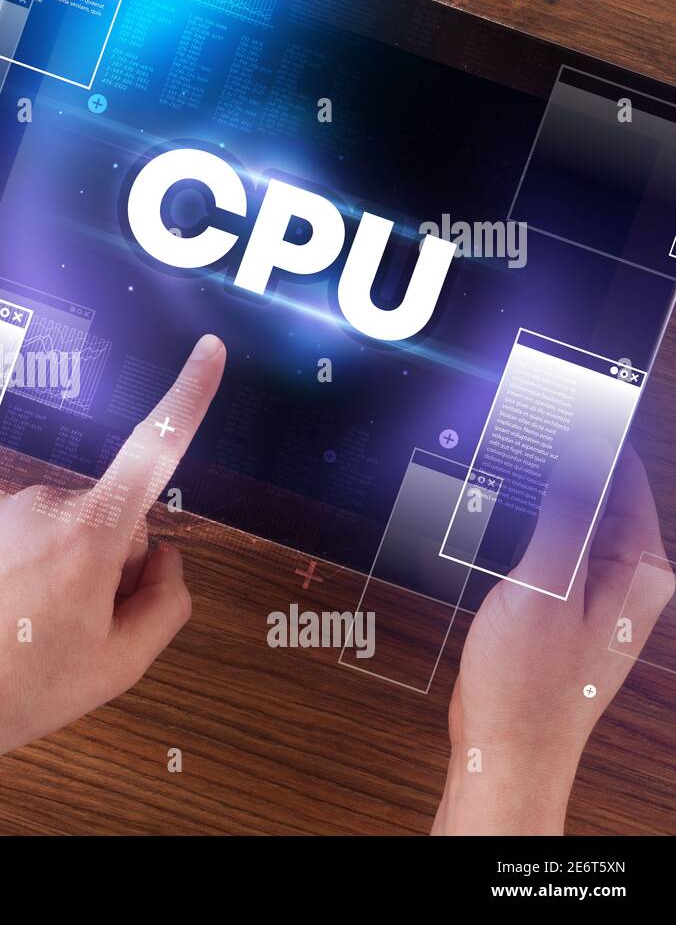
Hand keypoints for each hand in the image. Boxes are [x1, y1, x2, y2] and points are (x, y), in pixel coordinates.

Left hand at [0, 334, 226, 825]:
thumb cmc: (16, 689)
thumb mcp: (119, 665)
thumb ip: (167, 602)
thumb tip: (165, 558)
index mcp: (91, 536)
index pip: (155, 451)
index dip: (189, 397)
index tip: (208, 351)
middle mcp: (43, 504)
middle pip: (111, 518)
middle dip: (109, 561)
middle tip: (78, 625)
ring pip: (61, 525)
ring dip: (60, 564)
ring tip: (28, 626)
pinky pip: (17, 529)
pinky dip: (19, 561)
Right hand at [434, 443, 673, 833]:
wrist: (505, 745)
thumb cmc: (530, 686)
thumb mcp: (546, 585)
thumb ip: (566, 512)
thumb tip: (582, 448)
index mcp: (639, 571)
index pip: (625, 476)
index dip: (593, 433)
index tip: (559, 399)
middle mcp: (626, 580)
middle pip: (600, 493)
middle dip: (563, 457)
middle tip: (524, 423)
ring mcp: (593, 593)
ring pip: (571, 517)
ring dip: (542, 491)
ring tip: (511, 460)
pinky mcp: (561, 604)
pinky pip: (551, 544)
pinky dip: (528, 521)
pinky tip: (503, 512)